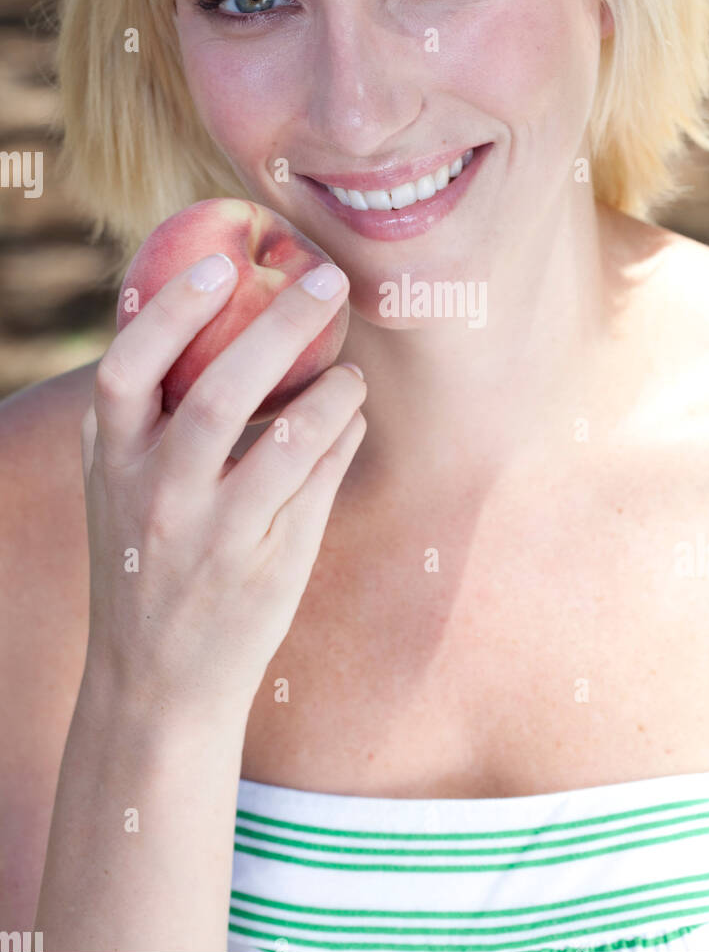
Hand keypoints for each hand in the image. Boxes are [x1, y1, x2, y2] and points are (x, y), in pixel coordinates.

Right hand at [80, 252, 365, 718]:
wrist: (157, 685)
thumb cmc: (146, 565)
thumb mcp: (120, 488)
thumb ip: (145, 417)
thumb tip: (196, 316)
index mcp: (113, 464)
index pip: (127, 371)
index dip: (170, 313)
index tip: (218, 266)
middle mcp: (158, 498)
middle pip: (218, 393)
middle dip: (281, 325)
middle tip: (327, 280)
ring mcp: (216, 536)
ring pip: (289, 439)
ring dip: (333, 391)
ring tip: (351, 372)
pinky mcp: (270, 565)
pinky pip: (321, 480)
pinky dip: (344, 437)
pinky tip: (351, 421)